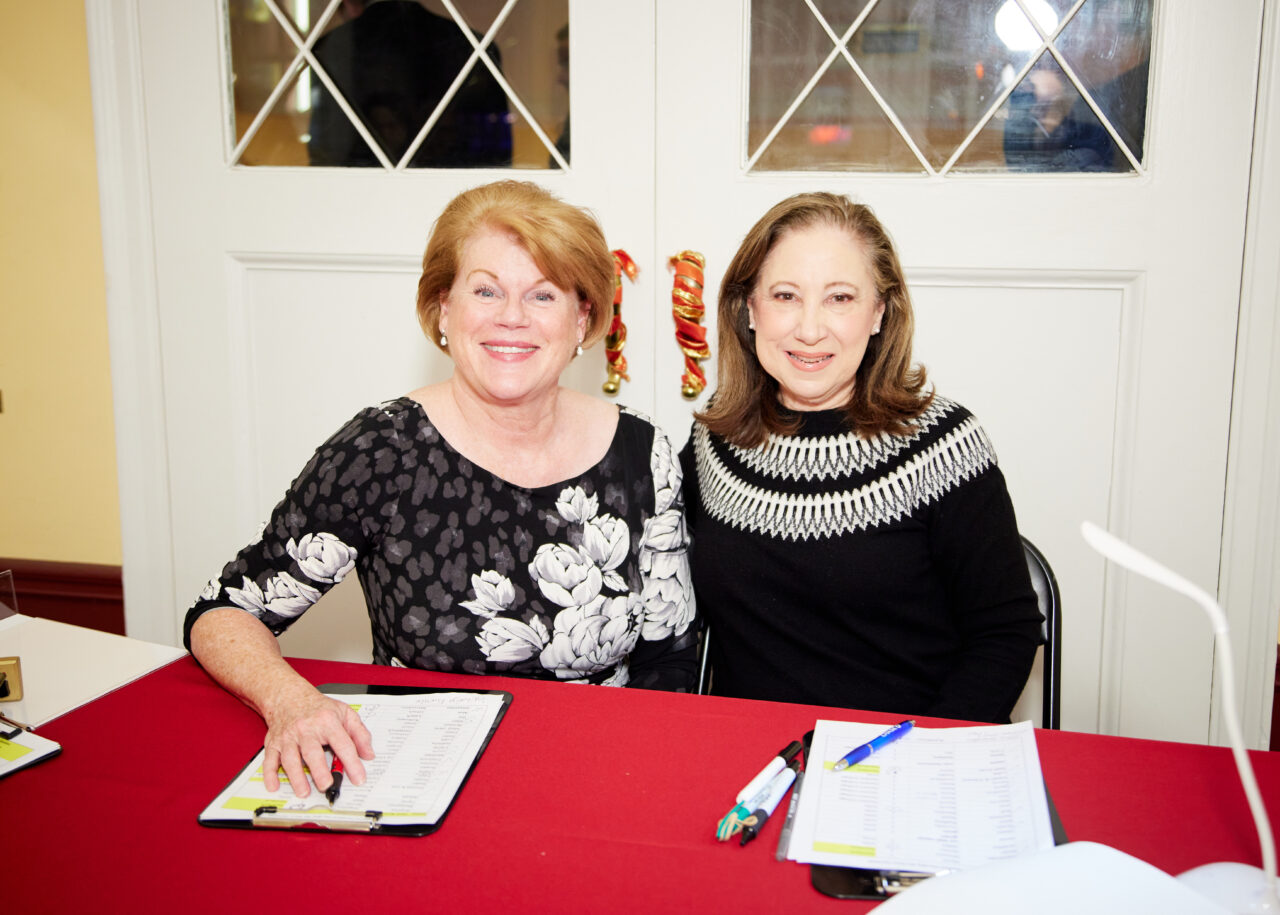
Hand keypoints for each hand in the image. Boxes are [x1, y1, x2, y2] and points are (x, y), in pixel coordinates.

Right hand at [259, 683, 374, 796]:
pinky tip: (274, 786)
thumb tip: (368, 754)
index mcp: (327, 721)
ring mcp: (288, 737)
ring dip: (296, 777)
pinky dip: (270, 774)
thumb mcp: (345, 713)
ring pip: (290, 758)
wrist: (289, 695)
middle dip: (318, 771)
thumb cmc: (318, 707)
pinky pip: (269, 760)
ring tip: (304, 791)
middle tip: (326, 785)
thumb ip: (359, 734)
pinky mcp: (274, 743)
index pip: (343, 744)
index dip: (352, 763)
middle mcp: (306, 729)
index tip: (359, 778)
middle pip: (312, 752)